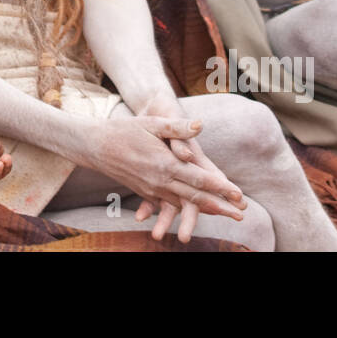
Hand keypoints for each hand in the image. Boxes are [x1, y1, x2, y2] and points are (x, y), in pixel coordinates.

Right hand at [89, 114, 243, 241]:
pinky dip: (185, 209)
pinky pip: (168, 204)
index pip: (199, 178)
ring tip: (224, 214)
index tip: (238, 194)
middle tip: (241, 214)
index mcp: (165, 164)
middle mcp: (160, 181)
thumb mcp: (152, 123)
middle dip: (220, 206)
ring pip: (184, 204)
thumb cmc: (125, 130)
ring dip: (205, 210)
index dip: (220, 187)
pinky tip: (195, 211)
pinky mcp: (145, 192)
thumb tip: (200, 125)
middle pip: (195, 197)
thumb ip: (177, 127)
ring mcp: (152, 189)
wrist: (95, 146)